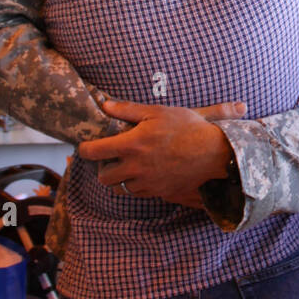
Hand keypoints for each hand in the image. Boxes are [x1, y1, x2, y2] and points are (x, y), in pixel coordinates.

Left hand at [78, 99, 246, 203]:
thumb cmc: (187, 127)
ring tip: (127, 166)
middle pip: (103, 177)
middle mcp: (135, 167)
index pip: (94, 152)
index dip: (84, 149)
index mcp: (131, 145)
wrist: (214, 152)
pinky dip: (136, 185)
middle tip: (110, 158)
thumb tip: (105, 105)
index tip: (86, 146)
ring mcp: (148, 182)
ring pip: (120, 188)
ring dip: (119, 178)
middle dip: (102, 168)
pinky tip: (144, 173)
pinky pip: (139, 193)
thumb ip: (128, 110)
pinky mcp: (159, 191)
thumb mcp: (157, 112)